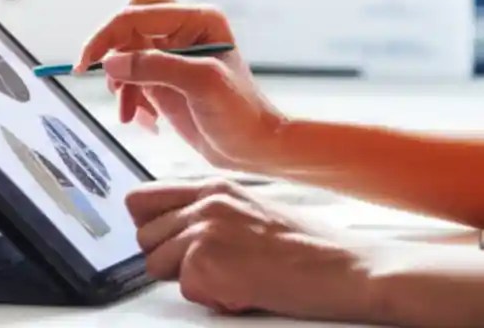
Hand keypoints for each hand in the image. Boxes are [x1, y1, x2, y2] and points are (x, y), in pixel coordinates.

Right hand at [76, 0, 286, 170]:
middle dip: (113, 52)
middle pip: (127, 22)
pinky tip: (144, 121)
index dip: (107, 36)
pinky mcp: (163, 77)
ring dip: (121, 84)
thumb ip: (155, 67)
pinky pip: (130, 77)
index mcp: (198, 19)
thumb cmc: (240, 114)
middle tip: (108, 82)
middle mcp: (183, 30)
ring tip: (132, 114)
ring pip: (124, 52)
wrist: (252, 148)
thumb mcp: (201, 84)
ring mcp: (172, 53)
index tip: (87, 64)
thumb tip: (111, 62)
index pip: (137, 14)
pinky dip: (129, 98)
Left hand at [127, 178, 370, 320]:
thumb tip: (171, 227)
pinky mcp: (206, 260)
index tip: (160, 241)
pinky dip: (210, 298)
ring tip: (229, 277)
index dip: (147, 225)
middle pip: (143, 236)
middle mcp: (205, 202)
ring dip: (187, 279)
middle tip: (209, 268)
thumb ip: (208, 211)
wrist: (341, 268)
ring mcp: (204, 229)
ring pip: (155, 264)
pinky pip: (182, 289)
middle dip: (167, 259)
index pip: (142, 198)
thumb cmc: (307, 246)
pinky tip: (241, 289)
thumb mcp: (250, 209)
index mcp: (214, 186)